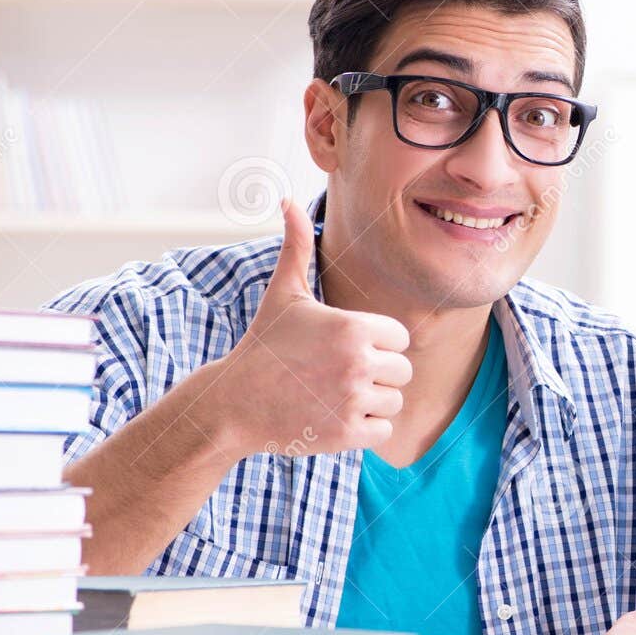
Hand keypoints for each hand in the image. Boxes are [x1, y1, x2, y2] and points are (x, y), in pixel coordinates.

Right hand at [203, 198, 412, 456]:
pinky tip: (334, 418)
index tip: (344, 349)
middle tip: (337, 376)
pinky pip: (384, 432)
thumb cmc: (265, 346)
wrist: (233, 403)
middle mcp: (358, 362)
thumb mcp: (284, 294)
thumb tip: (286, 199)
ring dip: (372, 403)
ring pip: (394, 402)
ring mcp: (354, 400)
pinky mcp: (348, 434)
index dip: (377, 344)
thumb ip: (297, 247)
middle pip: (402, 371)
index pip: (399, 338)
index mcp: (353, 327)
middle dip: (377, 375)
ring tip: (334, 396)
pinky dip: (365, 430)